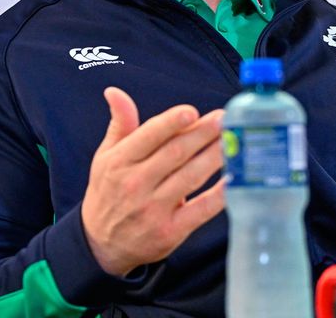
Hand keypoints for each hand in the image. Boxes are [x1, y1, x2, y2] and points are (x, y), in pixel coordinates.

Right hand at [81, 87, 224, 276]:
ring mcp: (154, 209)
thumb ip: (120, 123)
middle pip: (175, 153)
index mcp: (120, 161)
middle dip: (202, 134)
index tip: (191, 111)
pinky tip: (234, 178)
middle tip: (224, 118)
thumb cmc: (108, 192)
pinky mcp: (171, 231)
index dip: (171, 123)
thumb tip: (115, 92)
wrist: (101, 243)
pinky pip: (201, 210)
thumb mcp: (105, 156)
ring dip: (215, 156)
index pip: (148, 137)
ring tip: (234, 139)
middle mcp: (136, 184)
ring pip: (191, 176)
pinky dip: (219, 195)